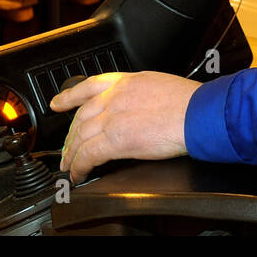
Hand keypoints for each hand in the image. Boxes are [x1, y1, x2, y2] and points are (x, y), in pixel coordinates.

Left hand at [49, 71, 199, 182]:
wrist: (198, 113)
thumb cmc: (189, 102)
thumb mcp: (158, 85)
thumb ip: (139, 95)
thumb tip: (136, 108)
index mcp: (126, 82)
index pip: (89, 86)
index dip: (69, 96)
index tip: (58, 103)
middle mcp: (114, 97)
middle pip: (81, 117)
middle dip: (70, 136)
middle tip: (66, 149)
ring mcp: (112, 118)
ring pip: (80, 137)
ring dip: (71, 154)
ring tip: (69, 166)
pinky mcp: (115, 140)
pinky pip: (87, 155)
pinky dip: (79, 166)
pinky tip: (78, 173)